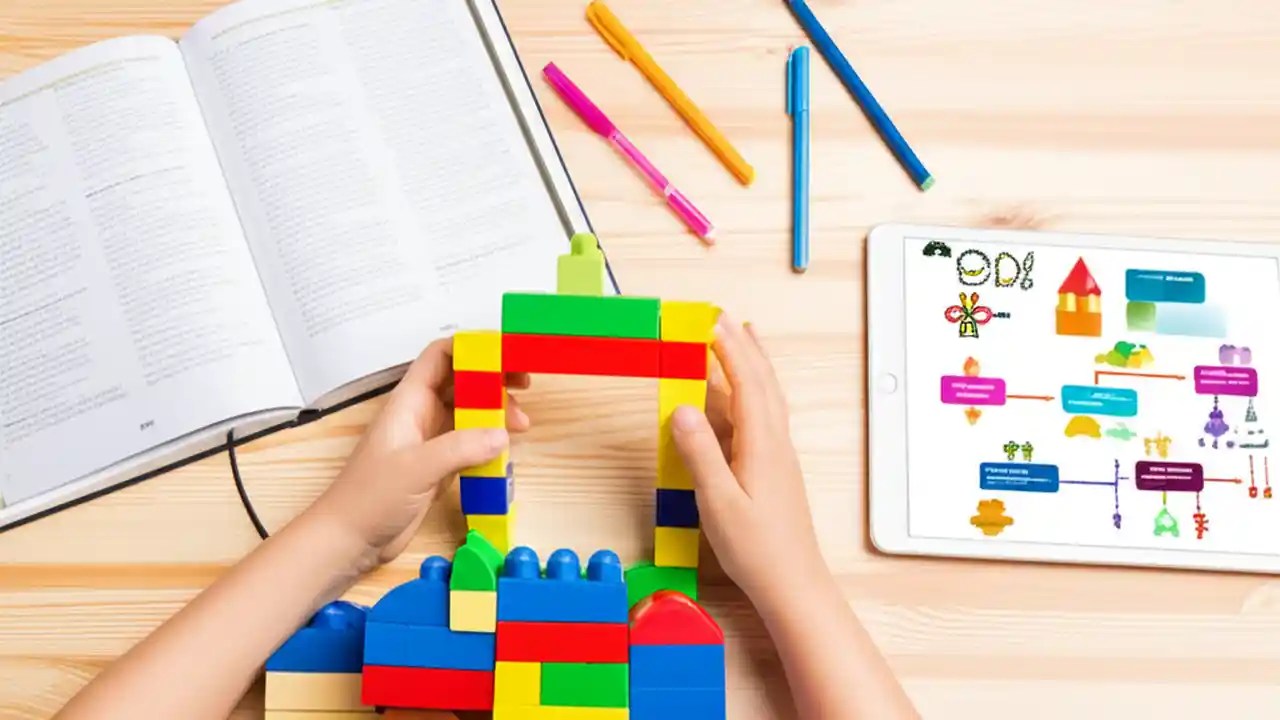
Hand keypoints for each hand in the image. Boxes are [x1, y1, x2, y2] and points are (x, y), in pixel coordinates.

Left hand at [309, 338, 530, 569]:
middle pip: (462, 380)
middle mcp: (421, 414)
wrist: (349, 540)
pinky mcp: (438, 465)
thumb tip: (502, 434)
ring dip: (496, 411)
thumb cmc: (369, 497)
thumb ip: (459, 448)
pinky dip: (490, 439)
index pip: (441, 356)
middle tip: (524, 385)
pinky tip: (505, 448)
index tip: (506, 354)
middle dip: (494, 378)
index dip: (472, 347)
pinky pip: (470, 441)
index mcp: (409, 401)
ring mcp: (430, 440)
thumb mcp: (416, 468)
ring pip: (469, 411)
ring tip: (521, 424)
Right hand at [670, 315, 825, 607]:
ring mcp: (779, 455)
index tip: (712, 322)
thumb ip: (700, 454)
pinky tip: (744, 397)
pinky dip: (755, 390)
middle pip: (763, 382)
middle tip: (723, 318)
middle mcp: (775, 443)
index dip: (730, 350)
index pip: (747, 384)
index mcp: (762, 445)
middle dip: (743, 346)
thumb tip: (682, 408)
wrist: (793, 582)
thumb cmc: (756, 548)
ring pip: (769, 397)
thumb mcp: (718, 502)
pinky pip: (767, 414)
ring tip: (742, 338)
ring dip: (754, 364)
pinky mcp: (776, 468)